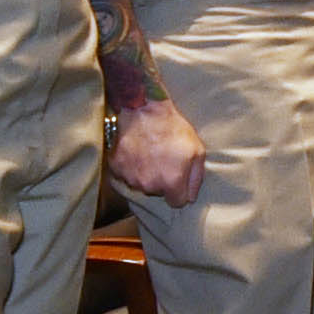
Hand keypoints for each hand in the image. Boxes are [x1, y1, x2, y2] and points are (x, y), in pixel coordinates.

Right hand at [107, 93, 207, 210]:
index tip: (178, 178)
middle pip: (158, 192)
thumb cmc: (174, 129)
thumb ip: (196, 178)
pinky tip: (137, 151)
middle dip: (162, 181)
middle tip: (164, 159)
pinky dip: (131, 166)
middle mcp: (149, 185)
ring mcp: (130, 177)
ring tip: (150, 153)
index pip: (176, 202)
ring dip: (145, 174)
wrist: (143, 110)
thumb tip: (190, 198)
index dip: (179, 191)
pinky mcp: (116, 168)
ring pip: (141, 184)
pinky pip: (126, 174)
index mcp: (171, 182)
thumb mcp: (197, 151)